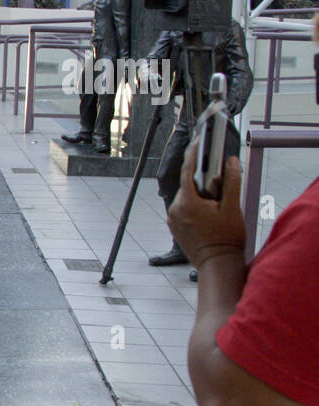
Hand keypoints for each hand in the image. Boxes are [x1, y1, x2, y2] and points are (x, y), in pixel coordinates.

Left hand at [168, 145, 245, 268]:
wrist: (217, 263)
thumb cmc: (227, 238)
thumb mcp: (233, 207)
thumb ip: (232, 181)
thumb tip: (231, 161)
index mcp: (187, 202)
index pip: (188, 170)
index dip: (194, 154)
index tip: (199, 141)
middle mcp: (175, 209)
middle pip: (188, 184)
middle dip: (202, 179)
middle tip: (217, 176)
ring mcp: (172, 218)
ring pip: (186, 196)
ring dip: (199, 193)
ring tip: (216, 199)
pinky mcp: (174, 226)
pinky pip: (183, 208)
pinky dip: (194, 204)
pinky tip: (208, 210)